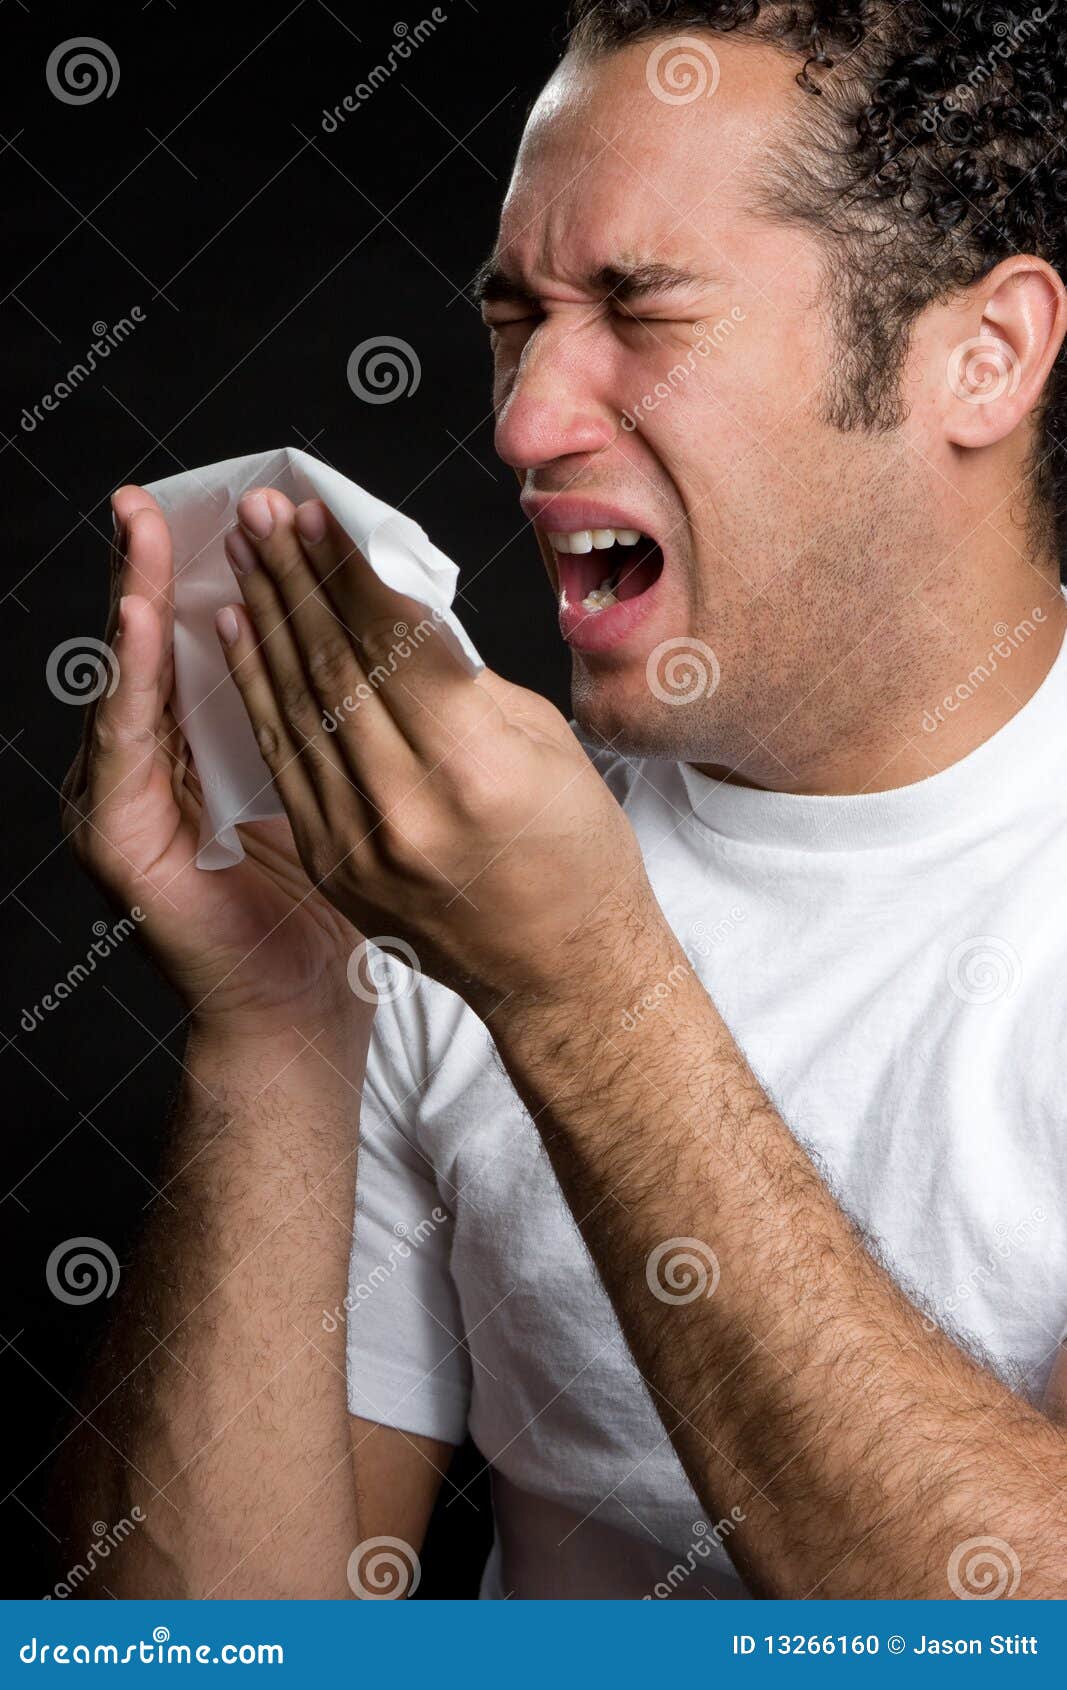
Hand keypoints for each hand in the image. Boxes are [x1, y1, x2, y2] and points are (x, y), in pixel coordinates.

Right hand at [61, 486, 363, 1039]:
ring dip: (139, 603)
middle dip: (159, 569)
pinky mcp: (117, 836)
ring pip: (131, 682)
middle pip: (151, 651)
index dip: (212, 575)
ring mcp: (124, 800)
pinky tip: (137, 619)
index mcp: (202, 750)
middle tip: (155, 495)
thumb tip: (359, 623)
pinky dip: (130, 679)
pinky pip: (125, 747)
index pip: (200, 643)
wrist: (297, 1002)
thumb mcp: (330, 785)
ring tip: (146, 532)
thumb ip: (318, 714)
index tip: (230, 508)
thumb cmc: (327, 900)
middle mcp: (153, 767)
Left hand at [214, 487, 658, 1010]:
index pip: (392, 639)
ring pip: (296, 707)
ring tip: (245, 553)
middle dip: (295, 577)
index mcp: (476, 765)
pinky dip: (256, 693)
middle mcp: (408, 805)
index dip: (348, 568)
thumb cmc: (579, 854)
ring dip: (264, 621)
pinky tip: (238, 637)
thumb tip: (394, 611)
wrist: (562, 975)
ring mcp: (362, 843)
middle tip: (265, 513)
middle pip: (334, 664)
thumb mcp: (546, 742)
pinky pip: (284, 761)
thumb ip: (463, 679)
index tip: (317, 511)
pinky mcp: (336, 866)